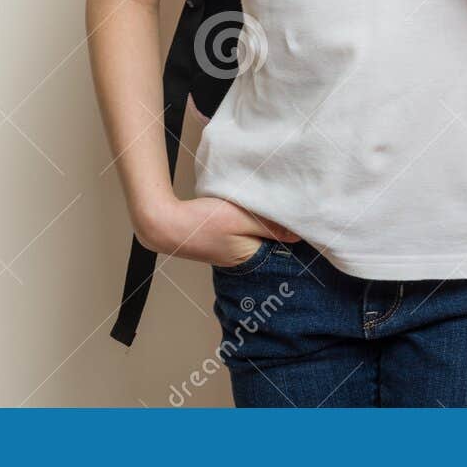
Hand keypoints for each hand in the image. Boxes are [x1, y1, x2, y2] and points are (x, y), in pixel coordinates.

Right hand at [140, 196, 299, 266]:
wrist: (165, 224)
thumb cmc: (202, 223)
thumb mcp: (241, 220)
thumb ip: (269, 227)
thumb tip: (298, 235)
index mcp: (251, 257)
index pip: (282, 248)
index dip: (292, 233)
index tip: (301, 218)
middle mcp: (243, 258)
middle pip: (270, 243)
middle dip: (279, 229)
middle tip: (288, 208)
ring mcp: (231, 252)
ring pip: (257, 236)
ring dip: (263, 224)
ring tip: (269, 207)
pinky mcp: (221, 242)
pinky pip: (244, 234)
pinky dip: (249, 224)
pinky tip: (249, 211)